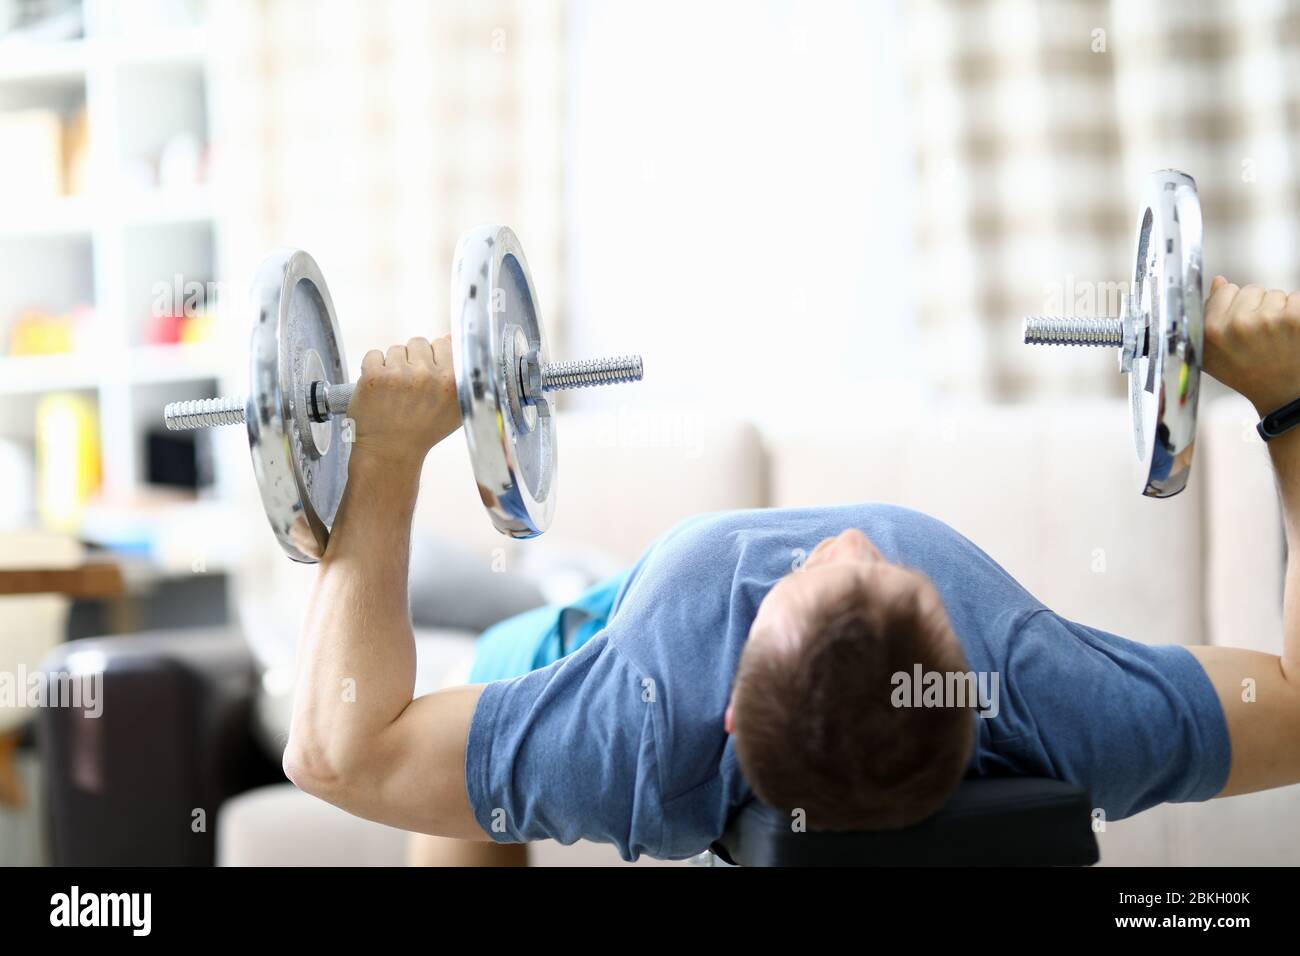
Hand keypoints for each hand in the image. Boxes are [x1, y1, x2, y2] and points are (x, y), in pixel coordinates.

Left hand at [346, 335, 459, 468]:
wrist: (390, 452)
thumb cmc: (422, 430)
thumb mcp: (453, 406)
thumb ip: (457, 372)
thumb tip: (451, 338)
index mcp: (451, 381)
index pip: (442, 344)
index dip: (433, 359)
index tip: (426, 377)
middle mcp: (428, 375)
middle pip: (418, 343)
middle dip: (412, 360)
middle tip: (409, 387)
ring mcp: (400, 375)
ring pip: (396, 349)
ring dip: (393, 366)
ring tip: (394, 392)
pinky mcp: (374, 376)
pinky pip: (373, 355)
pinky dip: (373, 369)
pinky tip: (379, 390)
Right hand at [1204, 277, 1299, 414]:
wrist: (1284, 396)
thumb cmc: (1248, 374)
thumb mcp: (1214, 353)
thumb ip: (1210, 315)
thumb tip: (1219, 281)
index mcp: (1212, 331)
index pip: (1226, 290)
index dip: (1235, 306)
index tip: (1241, 328)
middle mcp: (1237, 324)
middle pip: (1253, 290)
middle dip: (1258, 307)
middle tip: (1262, 337)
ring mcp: (1268, 320)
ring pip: (1276, 294)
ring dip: (1279, 311)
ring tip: (1277, 338)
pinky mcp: (1296, 318)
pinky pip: (1297, 298)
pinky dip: (1297, 312)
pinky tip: (1292, 334)